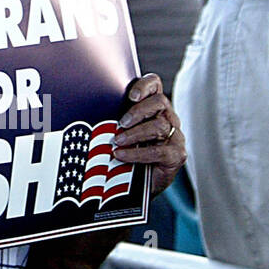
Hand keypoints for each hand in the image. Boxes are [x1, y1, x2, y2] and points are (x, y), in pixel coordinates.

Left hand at [112, 74, 185, 198]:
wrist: (138, 184)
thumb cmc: (127, 152)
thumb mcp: (120, 130)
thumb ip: (115, 117)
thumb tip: (92, 109)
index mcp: (154, 107)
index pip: (155, 85)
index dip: (145, 85)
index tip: (131, 96)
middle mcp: (168, 118)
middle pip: (160, 102)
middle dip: (137, 111)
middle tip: (120, 123)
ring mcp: (175, 136)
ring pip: (159, 126)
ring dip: (134, 133)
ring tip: (117, 141)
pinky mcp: (176, 155)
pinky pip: (159, 151)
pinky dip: (137, 153)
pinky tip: (122, 155)